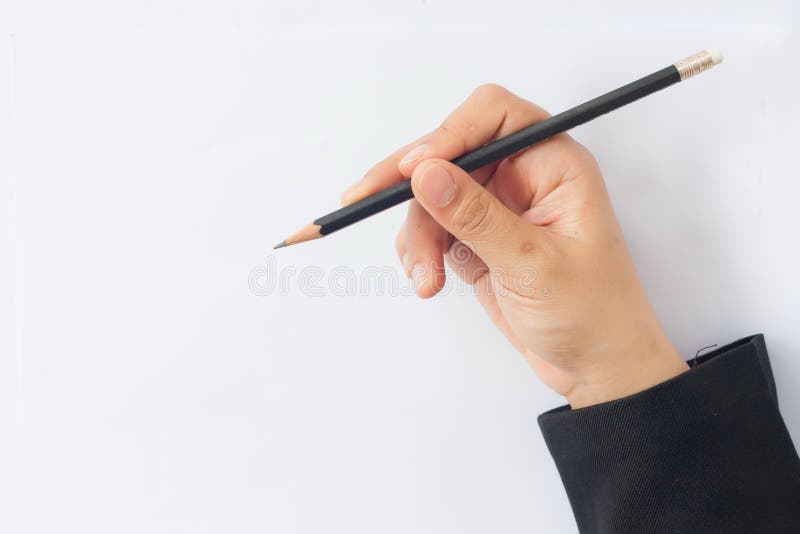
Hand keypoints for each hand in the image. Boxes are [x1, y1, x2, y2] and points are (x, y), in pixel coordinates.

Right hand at [341, 84, 687, 407]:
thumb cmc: (592, 314)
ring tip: (425, 278)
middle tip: (364, 201)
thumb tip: (424, 174)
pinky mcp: (476, 236)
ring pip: (432, 194)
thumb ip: (476, 216)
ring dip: (417, 234)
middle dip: (414, 189)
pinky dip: (418, 250)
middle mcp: (523, 176)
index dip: (448, 133)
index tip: (411, 169)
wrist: (595, 366)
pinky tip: (425, 279)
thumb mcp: (532, 263)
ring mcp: (497, 207)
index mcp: (554, 165)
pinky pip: (431, 226)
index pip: (495, 117)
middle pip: (449, 153)